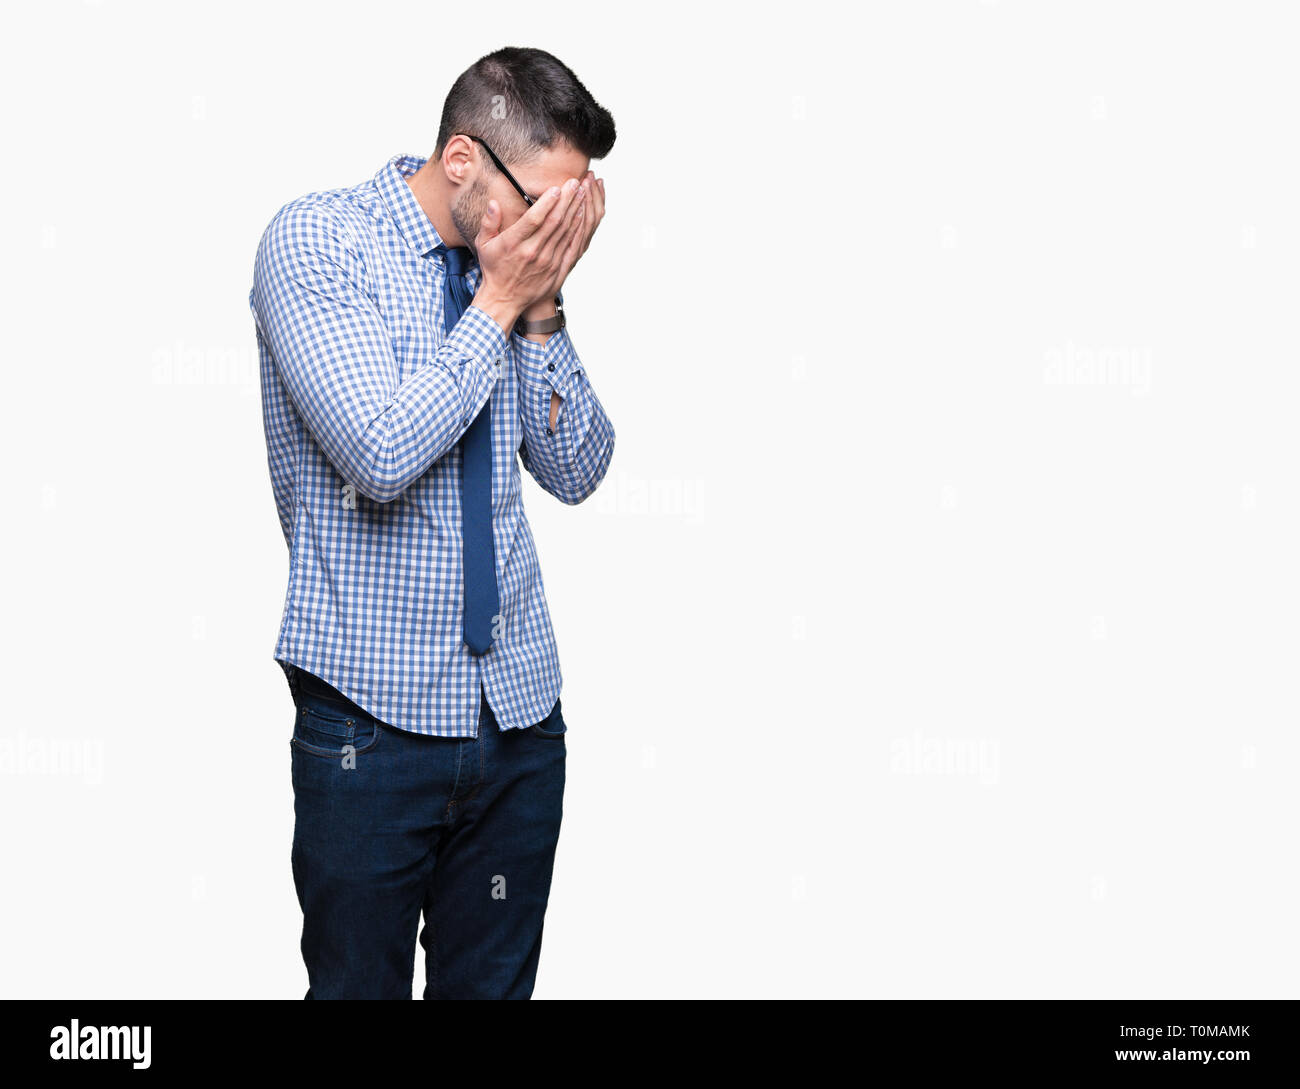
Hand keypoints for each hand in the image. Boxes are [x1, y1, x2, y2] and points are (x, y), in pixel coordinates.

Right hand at [473, 177, 586, 318]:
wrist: (504, 300)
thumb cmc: (494, 269)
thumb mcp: (483, 245)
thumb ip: (488, 223)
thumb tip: (493, 203)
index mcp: (514, 244)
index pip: (534, 219)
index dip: (547, 203)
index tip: (557, 188)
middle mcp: (532, 252)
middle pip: (554, 222)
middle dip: (567, 200)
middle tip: (575, 182)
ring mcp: (547, 262)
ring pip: (565, 232)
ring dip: (575, 211)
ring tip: (582, 192)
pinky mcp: (557, 269)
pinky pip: (570, 246)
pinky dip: (577, 229)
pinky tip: (582, 215)